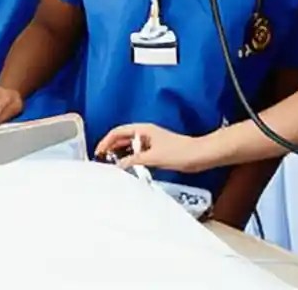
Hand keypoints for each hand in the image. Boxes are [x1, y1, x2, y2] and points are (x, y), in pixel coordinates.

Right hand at [93, 123, 211, 172]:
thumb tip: (118, 165)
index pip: (118, 131)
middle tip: (102, 160)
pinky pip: (138, 153)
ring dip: (120, 154)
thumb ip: (133, 161)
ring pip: (129, 146)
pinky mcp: (156, 150)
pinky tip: (128, 167)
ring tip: (112, 165)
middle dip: (111, 148)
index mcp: (143, 129)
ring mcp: (151, 142)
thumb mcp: (153, 157)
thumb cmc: (180, 152)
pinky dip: (130, 159)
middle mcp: (145, 133)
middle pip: (122, 138)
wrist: (198, 155)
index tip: (98, 152)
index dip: (106, 141)